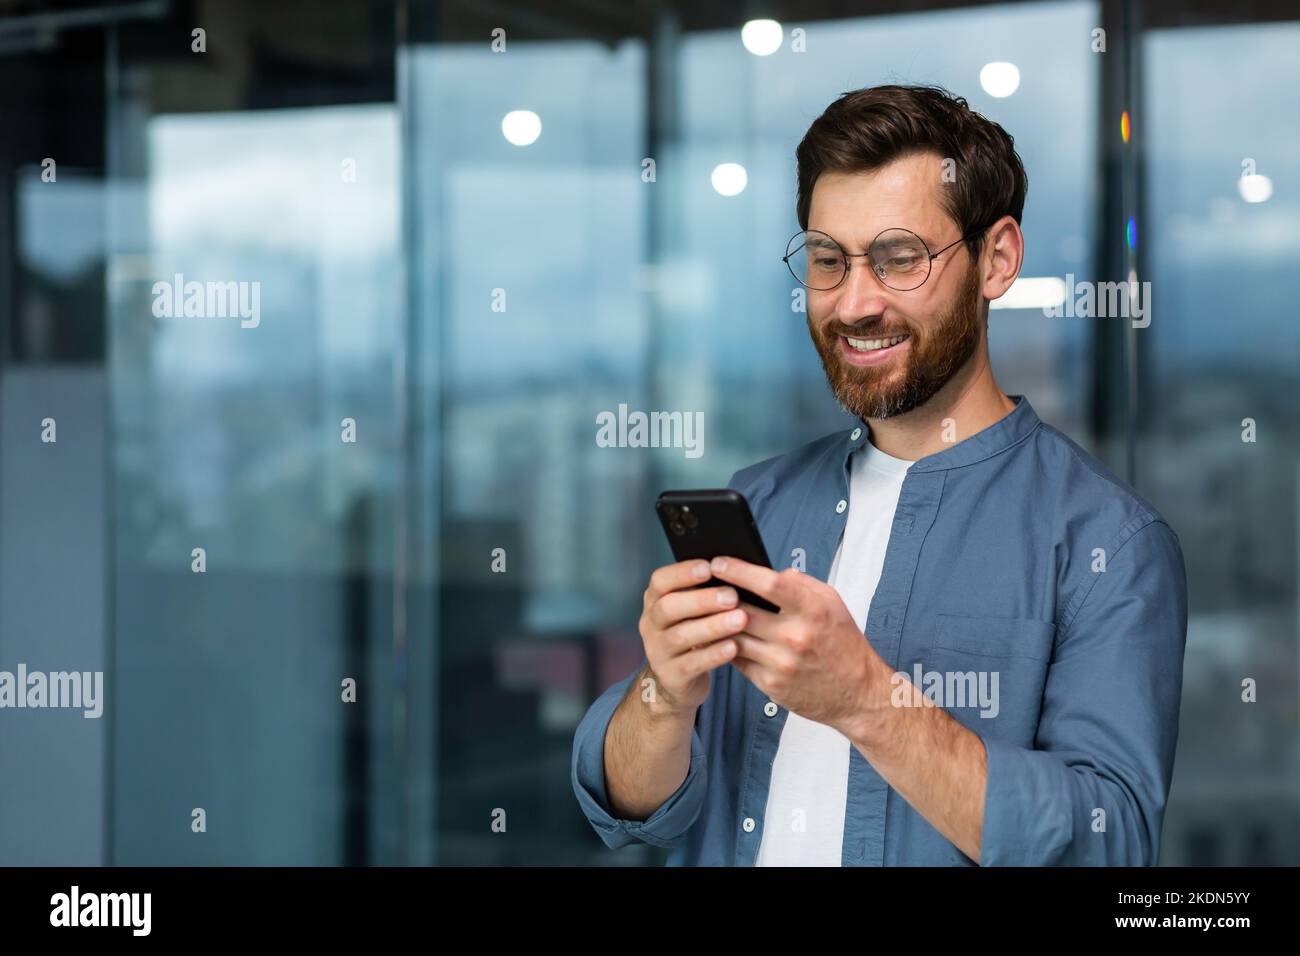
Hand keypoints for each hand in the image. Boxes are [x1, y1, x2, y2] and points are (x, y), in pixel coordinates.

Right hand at [638, 559, 748, 716]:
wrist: (678, 679)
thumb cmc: (693, 632)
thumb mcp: (692, 611)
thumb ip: (705, 591)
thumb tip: (737, 570)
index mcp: (655, 601)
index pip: (660, 581)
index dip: (682, 573)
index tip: (709, 567)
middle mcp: (651, 624)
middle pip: (668, 608)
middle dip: (701, 600)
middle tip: (732, 596)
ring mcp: (657, 651)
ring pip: (680, 636)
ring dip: (712, 626)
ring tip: (740, 619)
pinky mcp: (671, 676)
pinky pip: (691, 664)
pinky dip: (713, 654)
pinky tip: (734, 647)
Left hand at [708, 555, 885, 738]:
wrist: (857, 694)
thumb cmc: (844, 644)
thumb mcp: (833, 604)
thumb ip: (803, 584)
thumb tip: (774, 573)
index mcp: (813, 611)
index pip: (769, 584)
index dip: (739, 571)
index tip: (719, 563)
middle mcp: (796, 637)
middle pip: (743, 611)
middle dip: (717, 596)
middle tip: (700, 585)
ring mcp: (781, 663)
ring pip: (734, 637)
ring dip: (716, 623)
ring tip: (702, 610)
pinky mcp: (771, 684)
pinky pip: (738, 660)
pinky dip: (726, 646)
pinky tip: (716, 636)